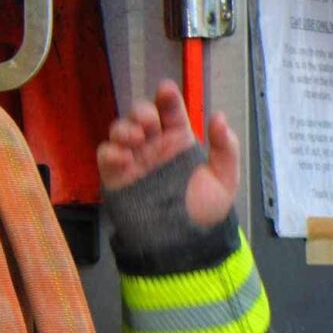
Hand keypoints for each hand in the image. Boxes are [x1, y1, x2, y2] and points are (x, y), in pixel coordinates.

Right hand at [96, 79, 239, 227]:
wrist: (183, 242)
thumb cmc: (204, 210)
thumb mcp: (224, 180)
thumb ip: (225, 149)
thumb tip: (219, 117)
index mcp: (180, 142)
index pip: (171, 112)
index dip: (168, 98)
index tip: (167, 90)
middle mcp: (155, 146)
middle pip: (141, 115)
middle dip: (142, 111)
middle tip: (150, 122)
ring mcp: (134, 159)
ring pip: (121, 130)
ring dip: (125, 127)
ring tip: (137, 137)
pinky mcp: (116, 176)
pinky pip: (106, 155)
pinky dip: (111, 150)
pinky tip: (124, 156)